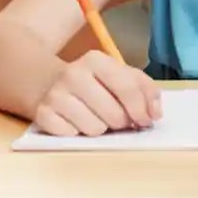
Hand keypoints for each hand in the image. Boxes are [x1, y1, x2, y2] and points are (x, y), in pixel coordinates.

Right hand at [33, 51, 162, 135]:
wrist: (46, 82)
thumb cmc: (92, 81)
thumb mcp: (119, 74)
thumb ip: (144, 88)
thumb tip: (155, 113)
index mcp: (96, 60)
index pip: (127, 88)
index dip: (141, 109)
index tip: (146, 120)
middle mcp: (73, 74)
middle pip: (114, 115)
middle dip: (121, 122)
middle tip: (117, 117)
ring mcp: (56, 95)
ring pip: (95, 129)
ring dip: (99, 128)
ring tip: (93, 116)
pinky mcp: (43, 115)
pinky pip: (73, 136)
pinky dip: (78, 133)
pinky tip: (75, 121)